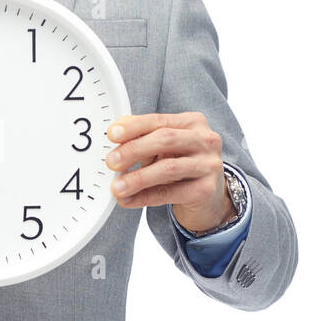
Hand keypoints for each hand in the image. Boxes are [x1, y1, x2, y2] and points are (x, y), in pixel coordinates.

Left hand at [104, 112, 234, 229]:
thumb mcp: (163, 148)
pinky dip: (145, 197)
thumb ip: (142, 137)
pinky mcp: (206, 190)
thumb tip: (115, 134)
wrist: (208, 195)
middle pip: (165, 139)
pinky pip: (170, 193)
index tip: (112, 134)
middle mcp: (206, 140)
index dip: (134, 126)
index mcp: (193, 122)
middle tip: (111, 162)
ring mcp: (209, 165)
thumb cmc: (182, 163)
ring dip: (137, 178)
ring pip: (168, 168)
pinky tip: (129, 200)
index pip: (159, 120)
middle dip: (133, 150)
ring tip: (117, 187)